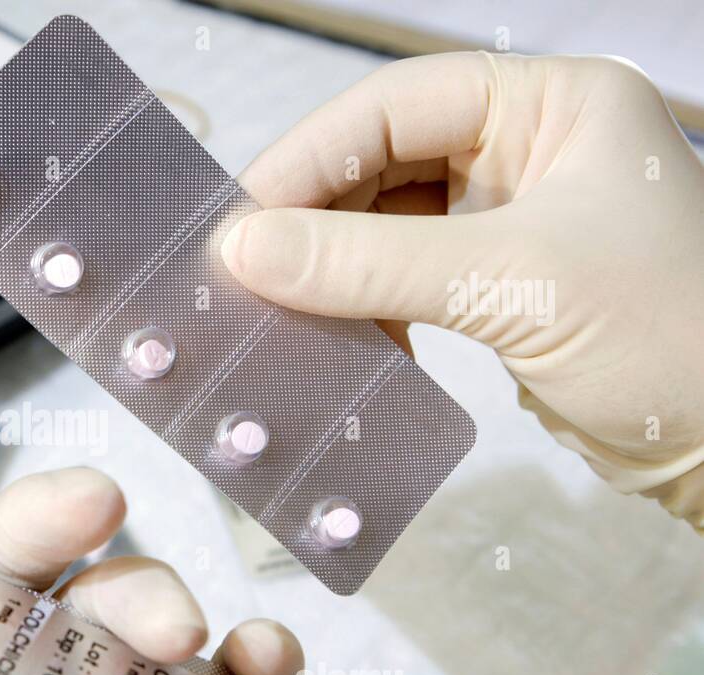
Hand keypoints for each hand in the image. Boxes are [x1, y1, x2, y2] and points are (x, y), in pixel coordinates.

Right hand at [220, 52, 703, 530]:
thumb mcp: (510, 283)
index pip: (395, 106)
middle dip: (313, 224)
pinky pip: (404, 280)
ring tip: (280, 322)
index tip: (235, 226)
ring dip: (333, 276)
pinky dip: (366, 313)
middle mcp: (525, 147)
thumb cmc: (664, 337)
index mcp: (550, 104)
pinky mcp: (498, 283)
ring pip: (384, 226)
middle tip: (242, 281)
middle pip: (380, 164)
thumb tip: (240, 250)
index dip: (307, 160)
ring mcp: (511, 216)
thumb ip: (369, 262)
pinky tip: (344, 349)